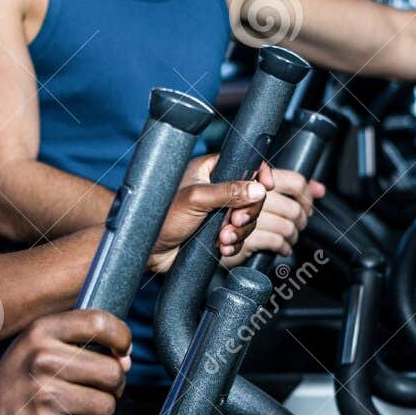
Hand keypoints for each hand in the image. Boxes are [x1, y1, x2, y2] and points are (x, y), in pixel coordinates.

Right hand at [0, 309, 130, 414]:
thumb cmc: (18, 376)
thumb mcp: (39, 342)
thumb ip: (81, 341)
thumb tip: (125, 359)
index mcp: (42, 332)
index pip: (100, 323)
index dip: (121, 337)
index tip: (122, 352)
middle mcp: (42, 360)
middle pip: (112, 372)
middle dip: (114, 385)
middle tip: (99, 389)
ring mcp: (44, 396)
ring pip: (107, 405)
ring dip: (100, 411)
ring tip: (78, 408)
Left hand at [147, 154, 266, 271]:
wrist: (147, 250)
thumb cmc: (160, 217)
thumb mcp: (196, 199)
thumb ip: (228, 192)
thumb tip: (258, 189)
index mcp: (208, 170)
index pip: (244, 164)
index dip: (259, 173)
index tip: (267, 186)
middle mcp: (215, 189)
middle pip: (251, 195)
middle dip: (247, 212)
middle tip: (235, 221)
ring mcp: (216, 212)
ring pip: (247, 219)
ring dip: (240, 232)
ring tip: (223, 239)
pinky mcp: (216, 233)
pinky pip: (238, 237)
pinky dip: (234, 244)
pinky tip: (222, 248)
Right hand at [221, 167, 326, 267]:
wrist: (201, 237)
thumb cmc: (230, 214)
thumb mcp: (258, 194)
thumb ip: (290, 188)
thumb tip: (320, 188)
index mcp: (254, 178)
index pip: (294, 182)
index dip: (306, 195)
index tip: (306, 206)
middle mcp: (250, 193)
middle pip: (293, 207)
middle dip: (300, 220)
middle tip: (297, 224)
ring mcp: (244, 216)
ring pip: (286, 226)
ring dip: (292, 236)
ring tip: (288, 238)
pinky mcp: (242, 237)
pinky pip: (275, 241)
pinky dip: (283, 247)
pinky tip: (281, 248)